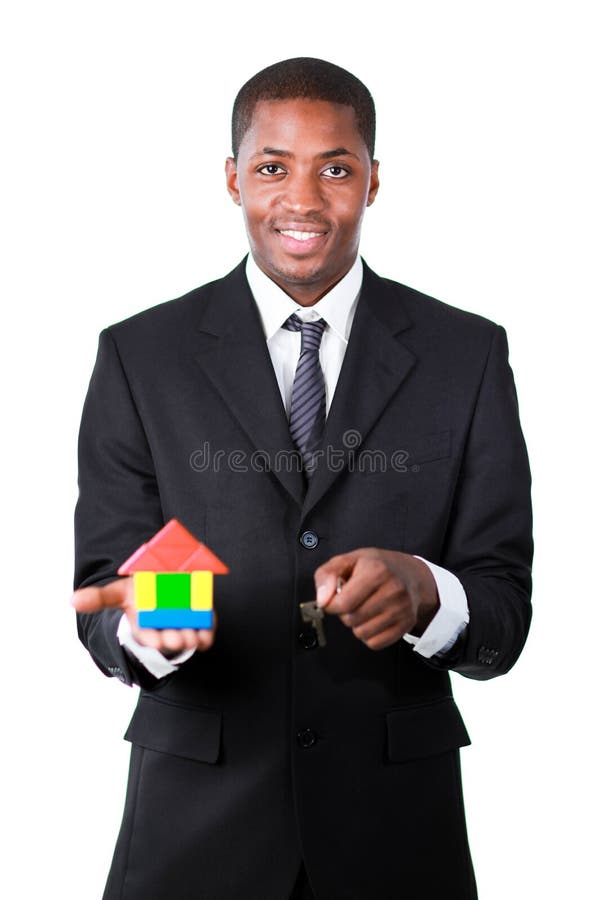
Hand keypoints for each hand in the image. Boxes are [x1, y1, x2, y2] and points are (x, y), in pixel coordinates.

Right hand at [71, 577, 216, 653]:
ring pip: (190, 637)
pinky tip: (207, 629)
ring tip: (194, 636)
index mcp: (144, 627)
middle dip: (173, 640)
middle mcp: (163, 630)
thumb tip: (72, 600)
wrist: (162, 584)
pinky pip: (206, 631)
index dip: (152, 639)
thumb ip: (99, 598)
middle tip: (179, 638)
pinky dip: (207, 632)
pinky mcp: (200, 622)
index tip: (157, 640)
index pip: (147, 637)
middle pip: (170, 639)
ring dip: (193, 638)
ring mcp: (183, 627)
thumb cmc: (139, 594)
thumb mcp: (119, 593)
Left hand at [314, 549, 438, 650]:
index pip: (343, 603)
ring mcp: (402, 608)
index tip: (335, 598)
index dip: (332, 604)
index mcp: (376, 571)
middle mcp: (393, 590)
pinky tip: (375, 618)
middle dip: (346, 613)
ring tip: (365, 608)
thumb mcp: (347, 561)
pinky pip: (375, 643)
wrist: (408, 574)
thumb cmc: (374, 567)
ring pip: (362, 634)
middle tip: (354, 600)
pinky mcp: (406, 624)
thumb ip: (326, 576)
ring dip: (358, 625)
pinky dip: (370, 635)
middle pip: (351, 620)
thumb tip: (322, 600)